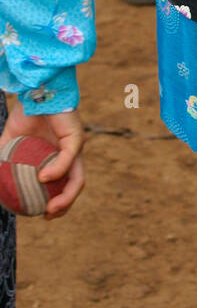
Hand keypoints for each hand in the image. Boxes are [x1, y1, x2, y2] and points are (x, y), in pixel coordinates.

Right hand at [1, 100, 84, 218]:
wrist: (36, 92)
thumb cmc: (25, 114)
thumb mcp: (9, 141)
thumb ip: (1, 159)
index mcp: (57, 158)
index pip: (62, 186)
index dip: (55, 203)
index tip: (41, 214)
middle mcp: (70, 155)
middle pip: (74, 186)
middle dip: (64, 206)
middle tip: (47, 216)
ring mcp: (76, 147)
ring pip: (77, 178)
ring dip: (66, 197)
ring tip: (50, 208)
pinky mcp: (77, 137)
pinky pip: (68, 158)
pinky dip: (57, 170)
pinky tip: (43, 179)